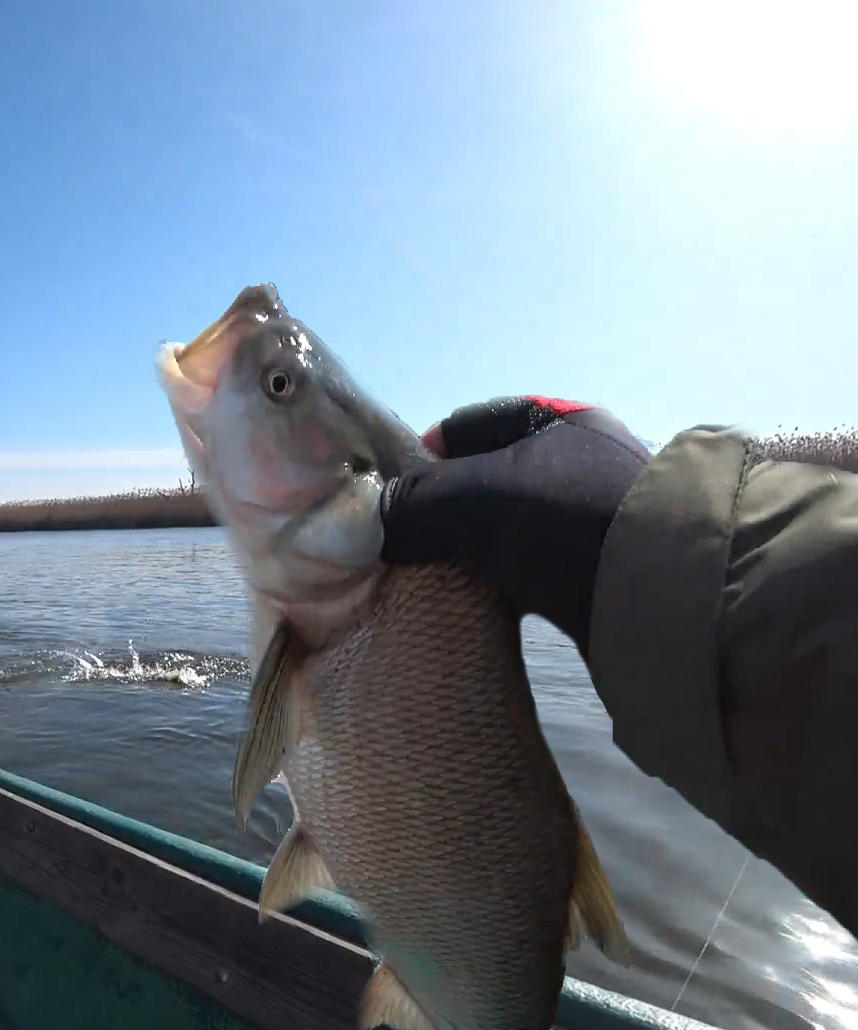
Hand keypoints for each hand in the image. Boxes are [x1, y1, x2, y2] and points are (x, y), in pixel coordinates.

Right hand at [379, 396, 652, 653]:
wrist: (663, 594)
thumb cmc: (570, 519)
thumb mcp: (484, 495)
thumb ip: (419, 500)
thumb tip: (374, 521)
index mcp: (557, 420)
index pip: (467, 426)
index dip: (423, 456)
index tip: (393, 496)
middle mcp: (574, 460)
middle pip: (480, 479)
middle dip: (440, 511)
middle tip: (401, 541)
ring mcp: (583, 517)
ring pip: (499, 526)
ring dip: (464, 549)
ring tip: (428, 575)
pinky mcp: (589, 568)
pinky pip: (521, 566)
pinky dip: (492, 580)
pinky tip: (469, 600)